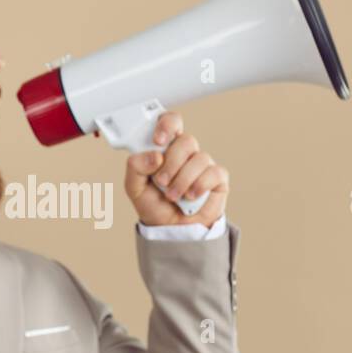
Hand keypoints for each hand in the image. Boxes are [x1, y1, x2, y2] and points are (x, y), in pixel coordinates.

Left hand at [123, 111, 228, 227]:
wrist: (171, 230)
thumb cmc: (154, 205)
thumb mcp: (134, 188)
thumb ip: (135, 167)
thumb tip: (154, 155)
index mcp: (165, 148)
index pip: (170, 122)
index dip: (166, 125)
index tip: (158, 141)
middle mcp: (185, 153)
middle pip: (186, 140)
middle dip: (171, 164)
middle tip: (161, 181)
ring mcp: (202, 164)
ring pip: (199, 158)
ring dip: (182, 180)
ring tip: (173, 196)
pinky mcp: (217, 178)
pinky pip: (213, 173)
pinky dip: (199, 186)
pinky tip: (190, 196)